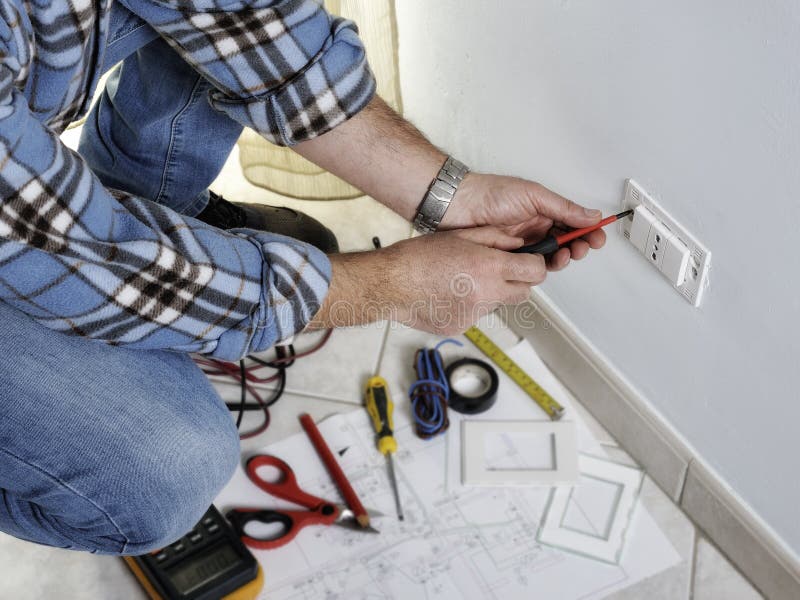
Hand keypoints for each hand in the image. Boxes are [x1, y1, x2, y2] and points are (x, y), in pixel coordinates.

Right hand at [309, 227, 544, 334]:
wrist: (391, 285)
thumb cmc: (419, 257)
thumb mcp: (461, 237)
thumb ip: (495, 239)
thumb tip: (518, 245)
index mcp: (489, 268)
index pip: (535, 272)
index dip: (535, 265)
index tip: (529, 262)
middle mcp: (486, 294)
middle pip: (524, 293)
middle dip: (518, 281)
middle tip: (499, 271)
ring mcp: (474, 314)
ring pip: (498, 304)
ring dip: (490, 293)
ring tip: (463, 281)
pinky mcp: (462, 328)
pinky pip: (476, 316)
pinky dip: (469, 306)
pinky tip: (449, 295)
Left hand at [440, 173, 606, 270]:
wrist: (457, 205)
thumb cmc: (489, 193)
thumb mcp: (533, 195)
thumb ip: (563, 208)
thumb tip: (591, 215)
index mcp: (543, 210)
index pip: (573, 223)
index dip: (588, 231)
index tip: (597, 238)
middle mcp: (534, 227)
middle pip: (565, 243)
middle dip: (577, 247)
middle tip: (580, 249)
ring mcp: (522, 243)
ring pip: (549, 258)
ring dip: (561, 259)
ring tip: (562, 256)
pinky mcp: (508, 257)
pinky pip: (528, 267)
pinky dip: (537, 268)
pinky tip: (540, 265)